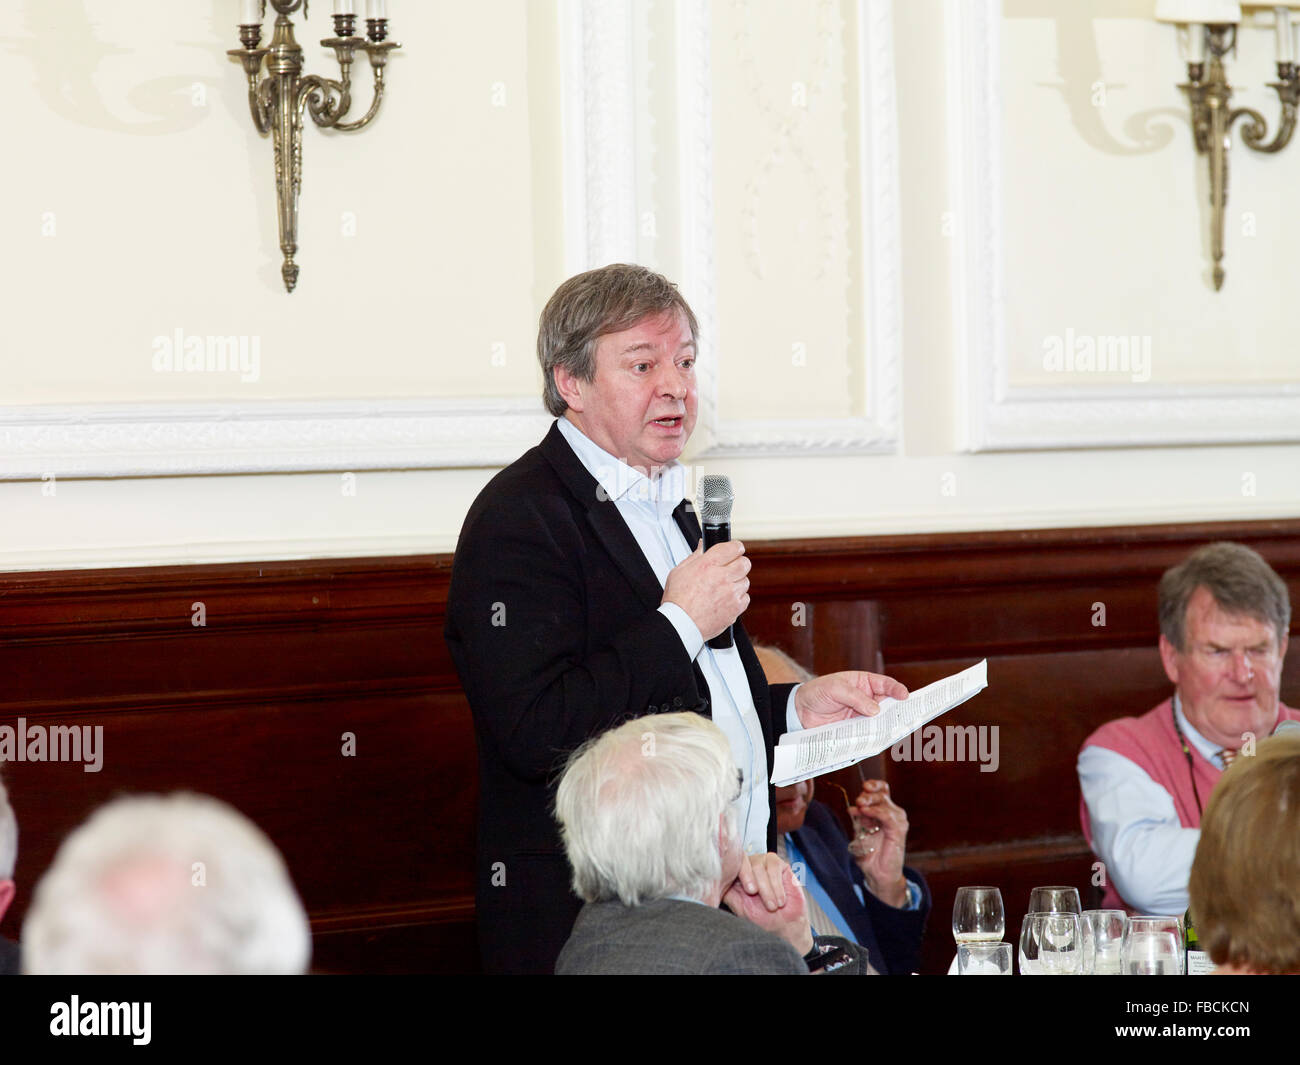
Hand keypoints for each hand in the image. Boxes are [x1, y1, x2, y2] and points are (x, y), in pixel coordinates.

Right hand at [661, 540, 750, 640]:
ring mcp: (731, 594)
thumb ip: (695, 556)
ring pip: (745, 580)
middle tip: (730, 568)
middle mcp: (722, 577)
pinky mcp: (735, 608)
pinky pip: (745, 598)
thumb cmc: (677, 600)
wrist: (681, 624)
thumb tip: (703, 544)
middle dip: (738, 563)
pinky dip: (738, 598)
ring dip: (737, 582)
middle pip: (745, 563)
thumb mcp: (679, 571)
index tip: (734, 549)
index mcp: (707, 565)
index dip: (735, 547)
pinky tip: (725, 600)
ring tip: (723, 588)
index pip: (733, 547)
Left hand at [723, 856, 813, 956]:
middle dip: (753, 881)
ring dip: (767, 888)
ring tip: (772, 906)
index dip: (738, 873)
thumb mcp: (740, 907)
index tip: (748, 890)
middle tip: (756, 894)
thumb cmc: (762, 918)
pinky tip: (780, 900)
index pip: (730, 864)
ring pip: (759, 866)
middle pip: (745, 863)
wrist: (785, 925)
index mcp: (735, 874)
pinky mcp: (778, 863)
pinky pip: (774, 866)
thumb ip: (728, 892)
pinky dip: (777, 885)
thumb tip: (711, 884)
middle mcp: (748, 865)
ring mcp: (763, 862)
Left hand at [793, 671, 908, 727]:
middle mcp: (866, 699)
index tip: (905, 696)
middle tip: (907, 716)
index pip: (885, 684)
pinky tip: (879, 740)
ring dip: (887, 725)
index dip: (896, 689)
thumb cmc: (817, 692)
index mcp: (863, 683)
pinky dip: (874, 736)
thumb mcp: (835, 689)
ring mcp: (861, 715)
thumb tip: (876, 710)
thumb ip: (855, 698)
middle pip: (887, 704)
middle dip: (898, 710)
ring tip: (896, 730)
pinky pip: (868, 733)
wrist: (799, 711)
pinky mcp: (854, 730)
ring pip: (880, 721)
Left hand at [850, 780, 909, 907]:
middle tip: (859, 800)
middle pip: (882, 794)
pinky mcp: (899, 831)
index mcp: (884, 811)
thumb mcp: (860, 832)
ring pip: (884, 802)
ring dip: (870, 802)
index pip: (882, 790)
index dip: (874, 785)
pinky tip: (866, 812)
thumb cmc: (870, 853)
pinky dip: (876, 811)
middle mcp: (893, 814)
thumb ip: (858, 820)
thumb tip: (852, 808)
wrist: (878, 874)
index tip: (864, 786)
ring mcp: (898, 822)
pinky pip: (887, 815)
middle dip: (868, 794)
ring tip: (860, 806)